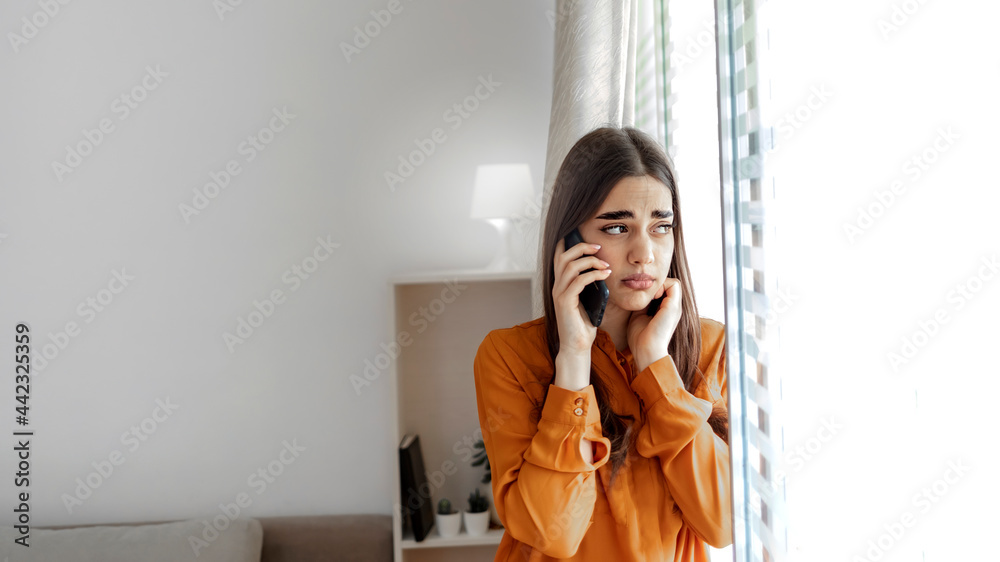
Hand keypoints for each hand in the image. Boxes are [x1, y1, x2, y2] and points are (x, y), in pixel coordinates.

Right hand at [552, 238, 611, 356]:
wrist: (577, 346)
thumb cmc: (583, 324)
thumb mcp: (588, 299)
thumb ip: (589, 284)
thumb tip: (602, 267)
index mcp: (561, 283)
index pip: (559, 256)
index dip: (569, 243)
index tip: (589, 241)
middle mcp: (556, 286)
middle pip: (563, 256)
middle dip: (581, 248)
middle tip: (598, 247)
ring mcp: (559, 294)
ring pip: (570, 266)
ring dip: (590, 261)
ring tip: (605, 265)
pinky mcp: (565, 302)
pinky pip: (578, 281)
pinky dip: (593, 275)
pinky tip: (605, 275)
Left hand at [627, 278, 681, 372]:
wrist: (646, 351)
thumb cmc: (640, 338)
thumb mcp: (639, 316)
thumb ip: (642, 304)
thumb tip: (639, 292)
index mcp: (666, 312)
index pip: (664, 291)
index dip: (654, 289)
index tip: (643, 297)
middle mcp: (673, 308)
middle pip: (669, 285)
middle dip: (656, 285)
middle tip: (646, 294)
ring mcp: (675, 307)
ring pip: (674, 283)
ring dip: (660, 284)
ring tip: (650, 295)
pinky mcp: (673, 306)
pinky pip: (674, 284)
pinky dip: (662, 285)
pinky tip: (652, 296)